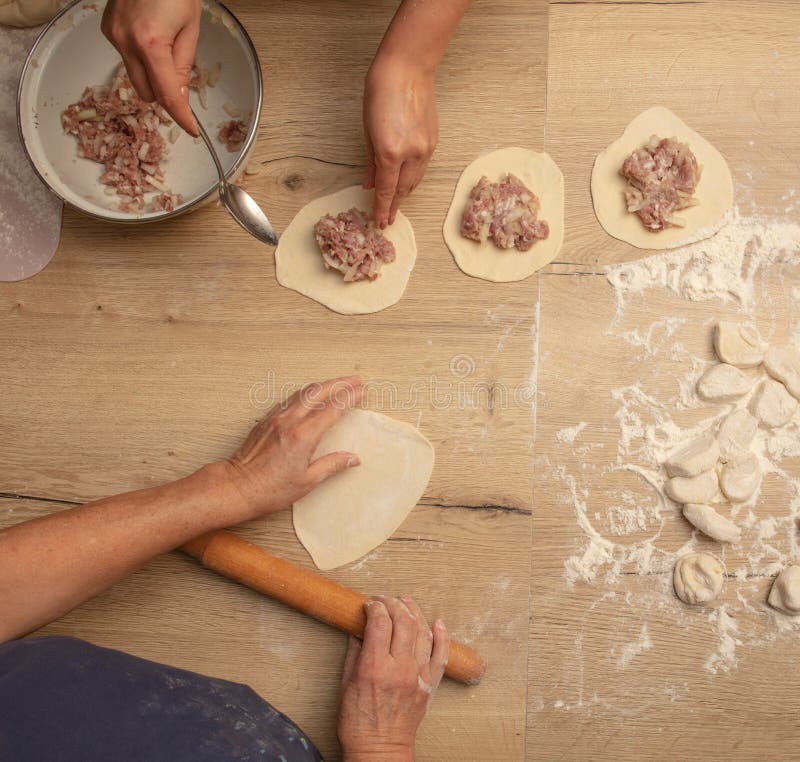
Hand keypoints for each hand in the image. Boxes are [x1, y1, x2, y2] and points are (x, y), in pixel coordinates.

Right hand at [101, 0, 200, 134]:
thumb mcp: (190, 30)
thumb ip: (183, 67)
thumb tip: (180, 98)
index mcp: (151, 43)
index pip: (166, 95)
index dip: (181, 116)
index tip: (191, 129)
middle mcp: (126, 41)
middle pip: (147, 93)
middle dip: (164, 94)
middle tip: (179, 79)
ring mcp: (113, 35)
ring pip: (135, 78)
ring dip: (152, 75)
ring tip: (164, 48)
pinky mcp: (108, 29)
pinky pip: (126, 58)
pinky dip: (140, 58)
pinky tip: (150, 37)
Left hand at [219, 376, 364, 521]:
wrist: (237, 487)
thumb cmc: (270, 489)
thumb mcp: (307, 481)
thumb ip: (332, 465)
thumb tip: (352, 458)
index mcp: (303, 435)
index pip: (333, 409)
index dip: (350, 397)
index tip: (362, 391)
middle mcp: (289, 421)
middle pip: (319, 392)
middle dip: (340, 384)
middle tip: (355, 380)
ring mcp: (276, 418)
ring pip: (303, 393)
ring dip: (323, 385)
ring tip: (337, 383)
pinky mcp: (266, 420)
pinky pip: (289, 399)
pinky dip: (305, 393)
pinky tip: (310, 395)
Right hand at [338, 595, 449, 761]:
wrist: (380, 750)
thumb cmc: (359, 723)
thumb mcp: (346, 683)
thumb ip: (355, 652)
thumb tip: (359, 629)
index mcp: (375, 667)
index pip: (379, 622)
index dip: (374, 607)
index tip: (369, 604)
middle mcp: (399, 668)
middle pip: (402, 621)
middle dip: (392, 604)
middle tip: (384, 600)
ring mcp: (418, 675)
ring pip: (422, 632)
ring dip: (414, 612)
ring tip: (405, 602)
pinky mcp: (430, 684)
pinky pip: (441, 654)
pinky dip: (441, 636)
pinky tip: (437, 623)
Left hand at [363, 54, 437, 228]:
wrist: (407, 69)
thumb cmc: (380, 93)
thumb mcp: (367, 131)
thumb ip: (370, 162)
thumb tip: (369, 183)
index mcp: (390, 152)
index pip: (386, 190)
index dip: (381, 208)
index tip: (379, 222)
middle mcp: (411, 154)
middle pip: (403, 190)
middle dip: (394, 206)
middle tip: (387, 220)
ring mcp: (425, 148)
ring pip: (415, 181)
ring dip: (405, 194)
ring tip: (396, 205)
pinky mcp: (433, 141)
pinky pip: (422, 168)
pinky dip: (413, 178)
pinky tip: (407, 182)